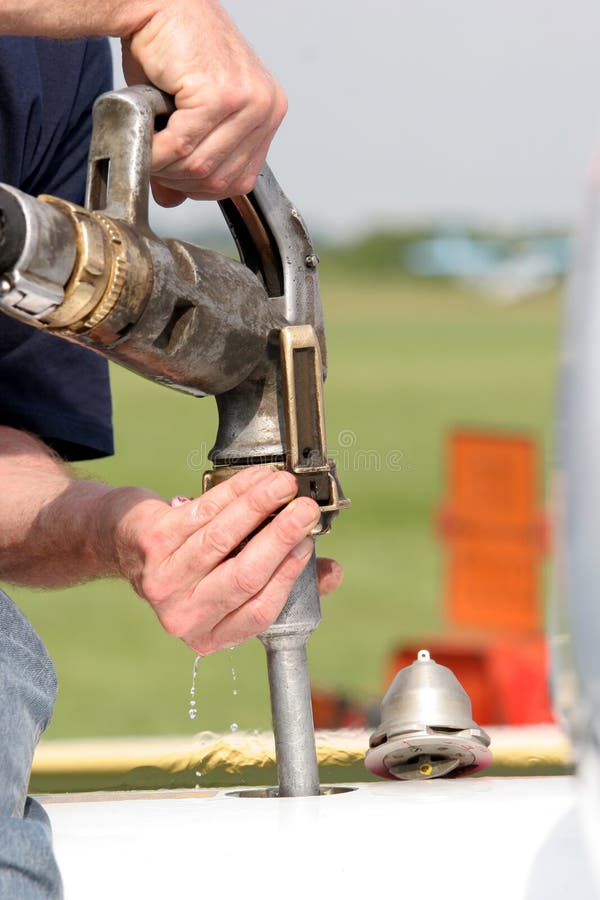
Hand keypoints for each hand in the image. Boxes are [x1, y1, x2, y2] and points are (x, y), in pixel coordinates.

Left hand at [105, 467, 341, 654]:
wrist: (125, 542)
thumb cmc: (193, 563)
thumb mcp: (231, 583)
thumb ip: (282, 579)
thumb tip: (332, 573)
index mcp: (208, 634)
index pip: (260, 610)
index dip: (289, 574)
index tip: (308, 542)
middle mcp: (183, 615)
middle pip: (244, 576)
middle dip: (280, 537)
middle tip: (306, 508)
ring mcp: (163, 581)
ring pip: (223, 539)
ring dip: (260, 506)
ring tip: (285, 485)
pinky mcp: (152, 542)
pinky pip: (204, 512)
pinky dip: (236, 490)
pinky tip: (257, 477)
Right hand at [121, 0, 287, 204]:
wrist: (156, 3)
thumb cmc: (170, 51)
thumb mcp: (187, 113)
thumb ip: (187, 157)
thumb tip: (172, 200)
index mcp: (267, 114)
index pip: (239, 180)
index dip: (199, 187)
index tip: (172, 175)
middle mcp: (267, 107)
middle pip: (219, 179)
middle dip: (179, 180)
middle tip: (154, 160)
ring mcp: (249, 101)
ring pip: (200, 167)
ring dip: (165, 166)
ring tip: (148, 145)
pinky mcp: (221, 95)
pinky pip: (183, 146)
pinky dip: (158, 151)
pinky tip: (147, 136)